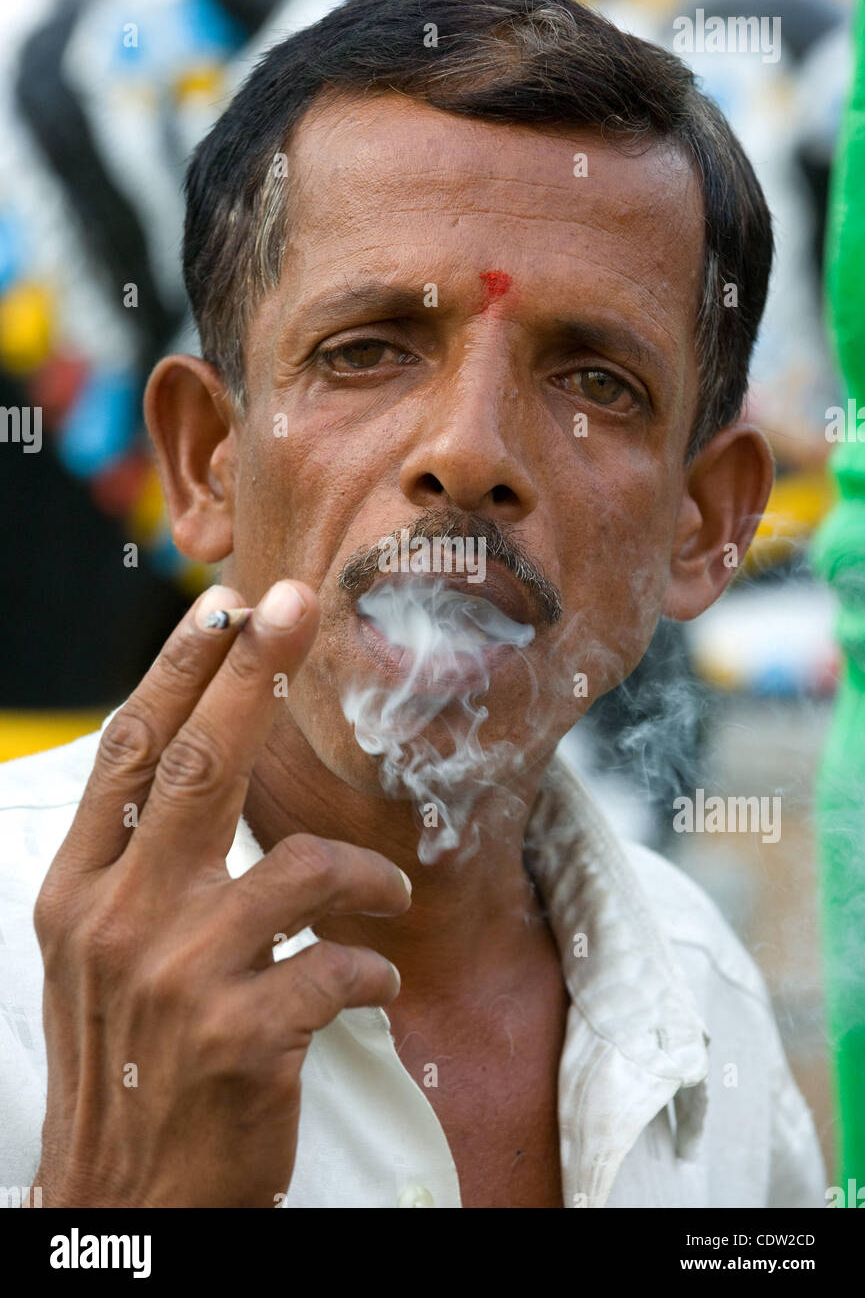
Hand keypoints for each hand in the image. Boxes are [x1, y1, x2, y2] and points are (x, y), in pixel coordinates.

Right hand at [32, 580, 408, 1206]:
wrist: (124, 1205)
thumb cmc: (131, 1062)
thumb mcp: (102, 957)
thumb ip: (142, 868)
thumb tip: (200, 764)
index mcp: (79, 891)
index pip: (130, 756)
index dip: (177, 672)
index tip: (223, 607)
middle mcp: (115, 920)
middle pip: (199, 766)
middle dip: (252, 674)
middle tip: (296, 606)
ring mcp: (173, 977)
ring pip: (298, 867)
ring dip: (366, 873)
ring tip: (386, 897)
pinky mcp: (236, 1035)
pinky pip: (337, 964)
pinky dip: (372, 967)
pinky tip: (372, 985)